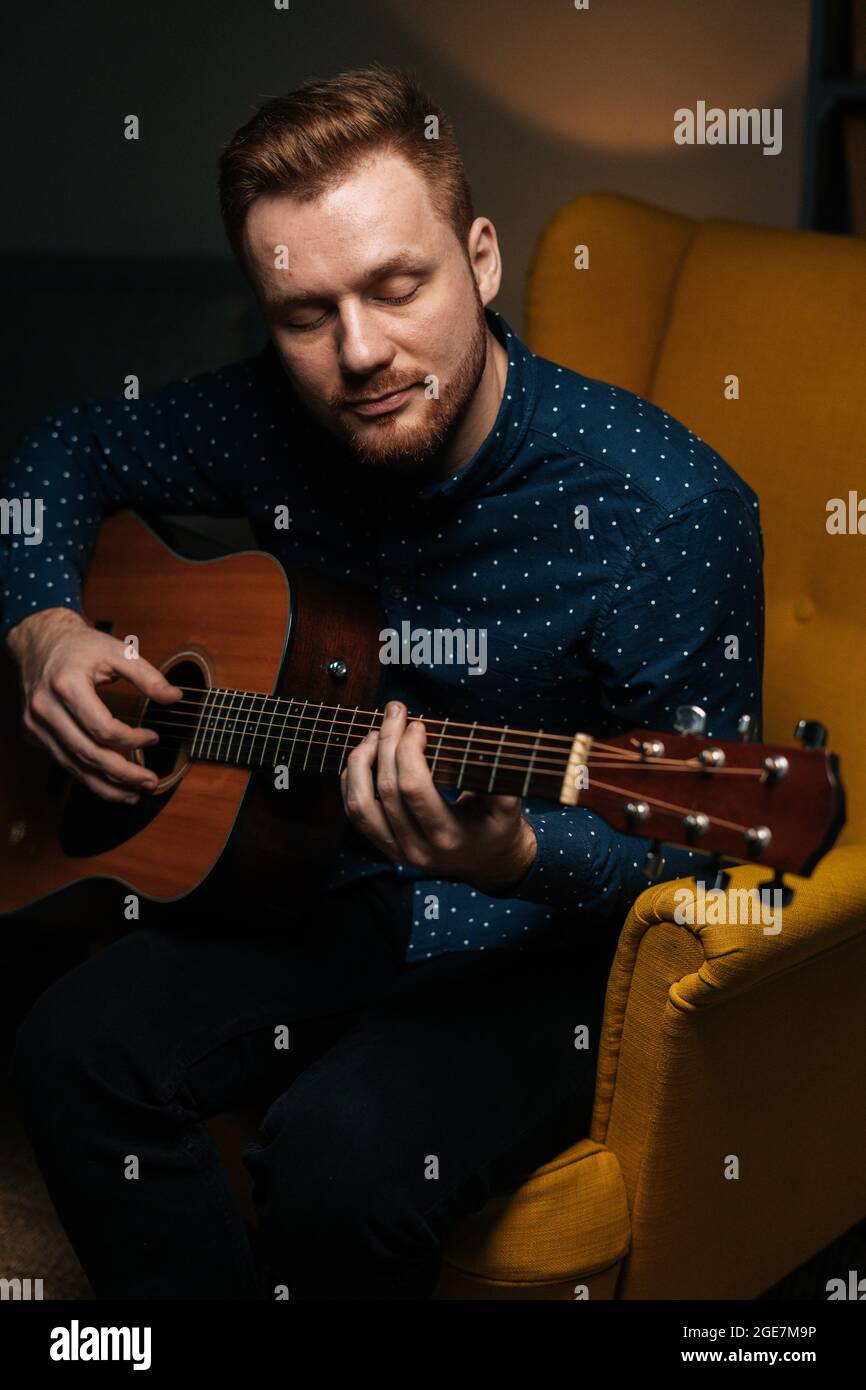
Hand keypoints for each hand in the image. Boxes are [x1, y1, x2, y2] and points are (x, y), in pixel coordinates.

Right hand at [6, 607, 181, 803]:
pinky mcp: (34, 734)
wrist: (40, 643)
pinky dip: (89, 777)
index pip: (102, 728)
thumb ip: (147, 675)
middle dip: (122, 774)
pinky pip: (65, 762)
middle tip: (150, 782)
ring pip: (74, 766)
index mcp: (66, 685)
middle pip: (88, 753)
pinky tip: (111, 785)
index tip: (154, 737)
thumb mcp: (117, 651)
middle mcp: (46, 709)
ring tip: (134, 794)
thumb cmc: (80, 647)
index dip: (132, 740)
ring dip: (106, 785)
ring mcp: (36, 725)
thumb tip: (174, 697)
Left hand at [340, 701, 537, 893]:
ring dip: (361, 762)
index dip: (408, 750)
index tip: (418, 725)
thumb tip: (483, 750)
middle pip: (387, 789)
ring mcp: (396, 850)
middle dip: (388, 742)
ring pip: (360, 805)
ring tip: (375, 733)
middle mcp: (417, 849)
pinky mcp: (384, 846)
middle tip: (396, 713)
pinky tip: (364, 755)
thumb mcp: (509, 807)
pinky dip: (352, 780)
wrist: (487, 861)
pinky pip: (354, 813)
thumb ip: (501, 782)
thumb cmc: (497, 826)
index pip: (413, 788)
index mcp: (448, 836)